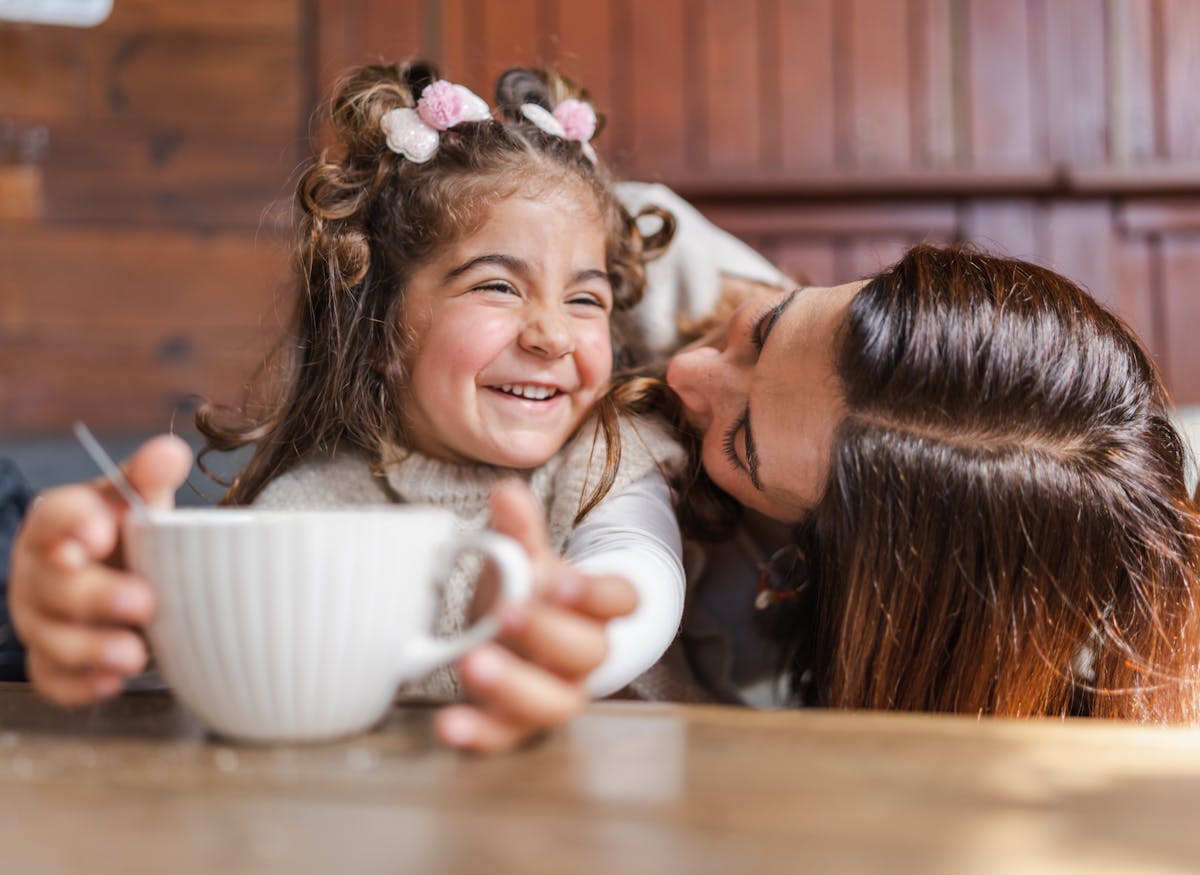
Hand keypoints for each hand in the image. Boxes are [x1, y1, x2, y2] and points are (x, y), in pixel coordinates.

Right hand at [8, 435, 192, 705]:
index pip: (54, 518)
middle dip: (95, 595)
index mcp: (57, 523)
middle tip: (143, 601)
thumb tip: (171, 451)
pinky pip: (52, 678)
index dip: (73, 525)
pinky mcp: (50, 659)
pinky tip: (112, 683)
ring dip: (92, 647)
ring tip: (136, 654)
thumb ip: (150, 477)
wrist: (122, 575)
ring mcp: (39, 618)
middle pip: (52, 585)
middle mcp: (37, 571)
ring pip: (50, 637)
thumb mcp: (138, 502)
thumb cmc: (127, 533)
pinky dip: (80, 685)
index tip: (102, 534)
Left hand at [434, 481, 635, 753]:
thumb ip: (517, 529)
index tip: (562, 583)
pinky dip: (478, 734)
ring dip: (516, 686)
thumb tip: (506, 492)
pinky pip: (506, 737)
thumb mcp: (521, 557)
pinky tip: (449, 722)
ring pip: (555, 704)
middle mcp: (582, 656)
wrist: (508, 639)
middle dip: (548, 634)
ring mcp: (552, 693)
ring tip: (472, 662)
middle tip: (506, 612)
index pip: (620, 600)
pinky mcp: (516, 724)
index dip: (598, 595)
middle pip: (588, 652)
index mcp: (592, 608)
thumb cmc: (524, 592)